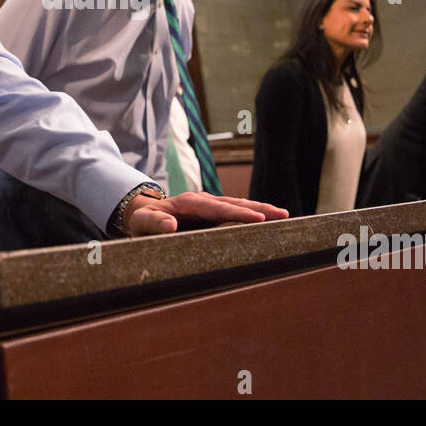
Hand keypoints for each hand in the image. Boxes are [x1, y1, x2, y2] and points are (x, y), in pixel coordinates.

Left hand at [123, 192, 287, 236]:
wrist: (142, 211)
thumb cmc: (143, 220)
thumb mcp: (143, 222)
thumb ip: (155, 223)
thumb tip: (170, 225)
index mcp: (189, 203)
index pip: (218, 208)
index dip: (238, 214)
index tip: (258, 219)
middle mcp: (202, 200)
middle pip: (234, 203)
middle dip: (259, 209)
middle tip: (282, 215)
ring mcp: (209, 204)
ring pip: (238, 205)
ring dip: (260, 209)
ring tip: (283, 216)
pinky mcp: (212, 211)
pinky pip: (234, 211)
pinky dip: (251, 213)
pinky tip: (267, 219)